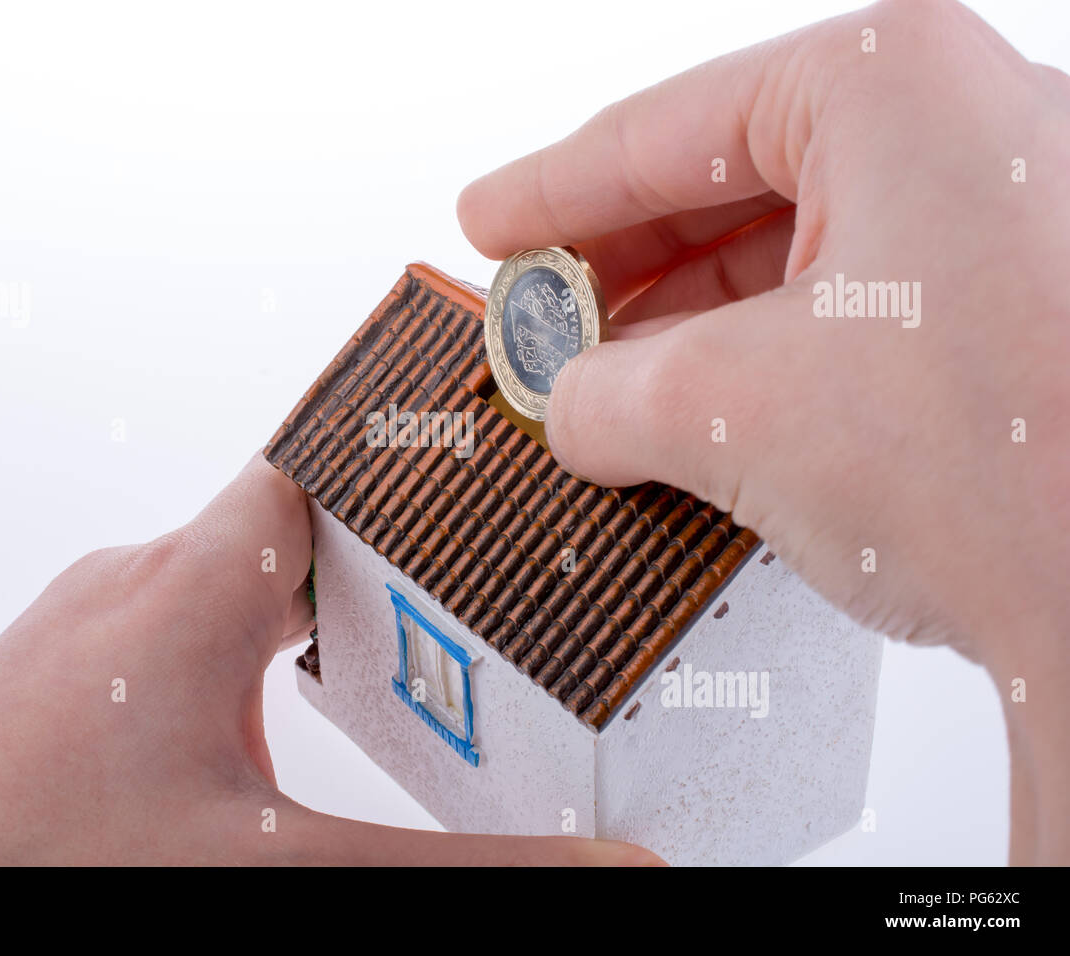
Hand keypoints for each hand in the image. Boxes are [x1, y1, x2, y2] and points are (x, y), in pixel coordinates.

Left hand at [0, 457, 661, 865]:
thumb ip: (449, 871)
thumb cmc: (33, 868)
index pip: (323, 467)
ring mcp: (87, 633)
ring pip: (225, 591)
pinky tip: (256, 742)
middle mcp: (135, 586)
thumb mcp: (275, 870)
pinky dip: (234, 666)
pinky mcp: (57, 682)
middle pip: (290, 535)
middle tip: (475, 621)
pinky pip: (169, 640)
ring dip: (301, 628)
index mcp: (194, 589)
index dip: (407, 467)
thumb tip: (610, 867)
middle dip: (380, 574)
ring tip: (391, 678)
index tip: (487, 480)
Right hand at [458, 0, 1069, 862]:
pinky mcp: (1029, 305)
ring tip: (609, 382)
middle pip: (733, 185)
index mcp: (893, 86)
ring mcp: (1015, 214)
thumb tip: (574, 406)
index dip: (550, 191)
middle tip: (540, 319)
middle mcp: (971, 126)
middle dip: (620, 267)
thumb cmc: (1001, 465)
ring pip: (798, 251)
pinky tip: (707, 410)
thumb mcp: (728, 410)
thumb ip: (606, 392)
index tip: (488, 224)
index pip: (666, 130)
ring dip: (689, 323)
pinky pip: (859, 305)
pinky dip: (769, 356)